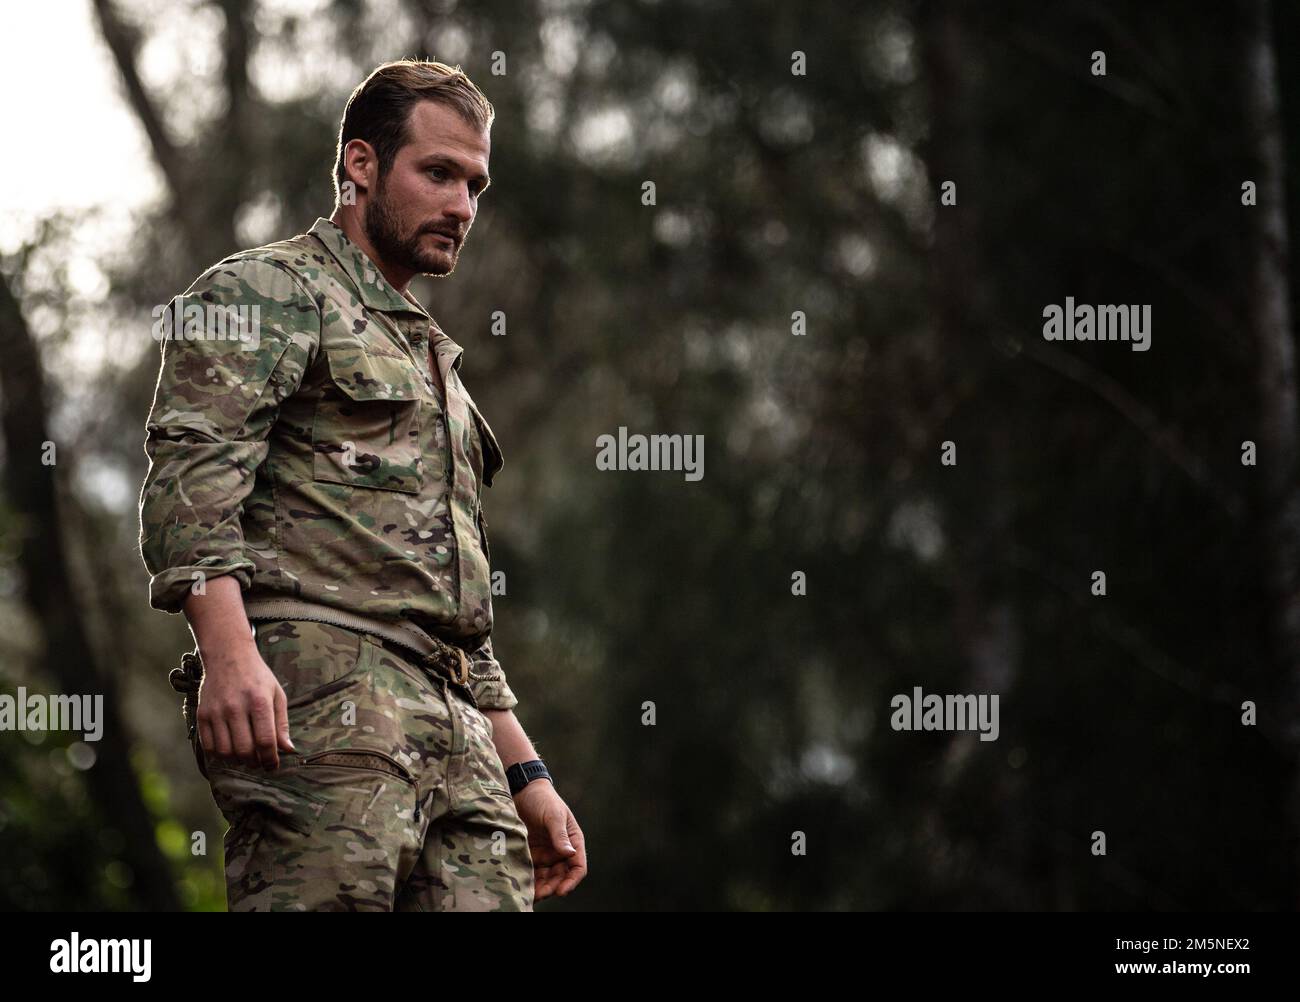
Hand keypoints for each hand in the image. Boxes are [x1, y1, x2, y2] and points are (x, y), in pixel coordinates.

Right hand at [197, 642, 294, 770]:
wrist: (228, 656)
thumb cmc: (258, 677)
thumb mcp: (277, 695)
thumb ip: (282, 723)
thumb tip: (287, 750)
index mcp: (259, 702)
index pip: (265, 741)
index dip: (271, 759)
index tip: (273, 766)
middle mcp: (236, 707)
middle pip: (244, 750)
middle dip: (254, 762)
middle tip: (259, 762)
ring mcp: (216, 711)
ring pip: (225, 751)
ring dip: (237, 760)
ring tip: (245, 756)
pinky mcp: (202, 715)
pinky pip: (209, 746)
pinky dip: (220, 754)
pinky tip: (229, 749)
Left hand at [512, 780, 586, 899]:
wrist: (522, 790)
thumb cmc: (543, 799)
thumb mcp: (553, 815)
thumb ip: (560, 835)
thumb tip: (569, 854)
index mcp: (573, 841)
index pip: (578, 866)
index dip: (571, 880)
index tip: (561, 891)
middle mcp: (561, 851)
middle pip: (561, 876)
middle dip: (553, 888)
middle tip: (540, 895)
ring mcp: (545, 854)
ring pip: (546, 878)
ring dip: (540, 888)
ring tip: (529, 895)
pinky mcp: (530, 854)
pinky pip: (532, 872)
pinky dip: (529, 881)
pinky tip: (521, 887)